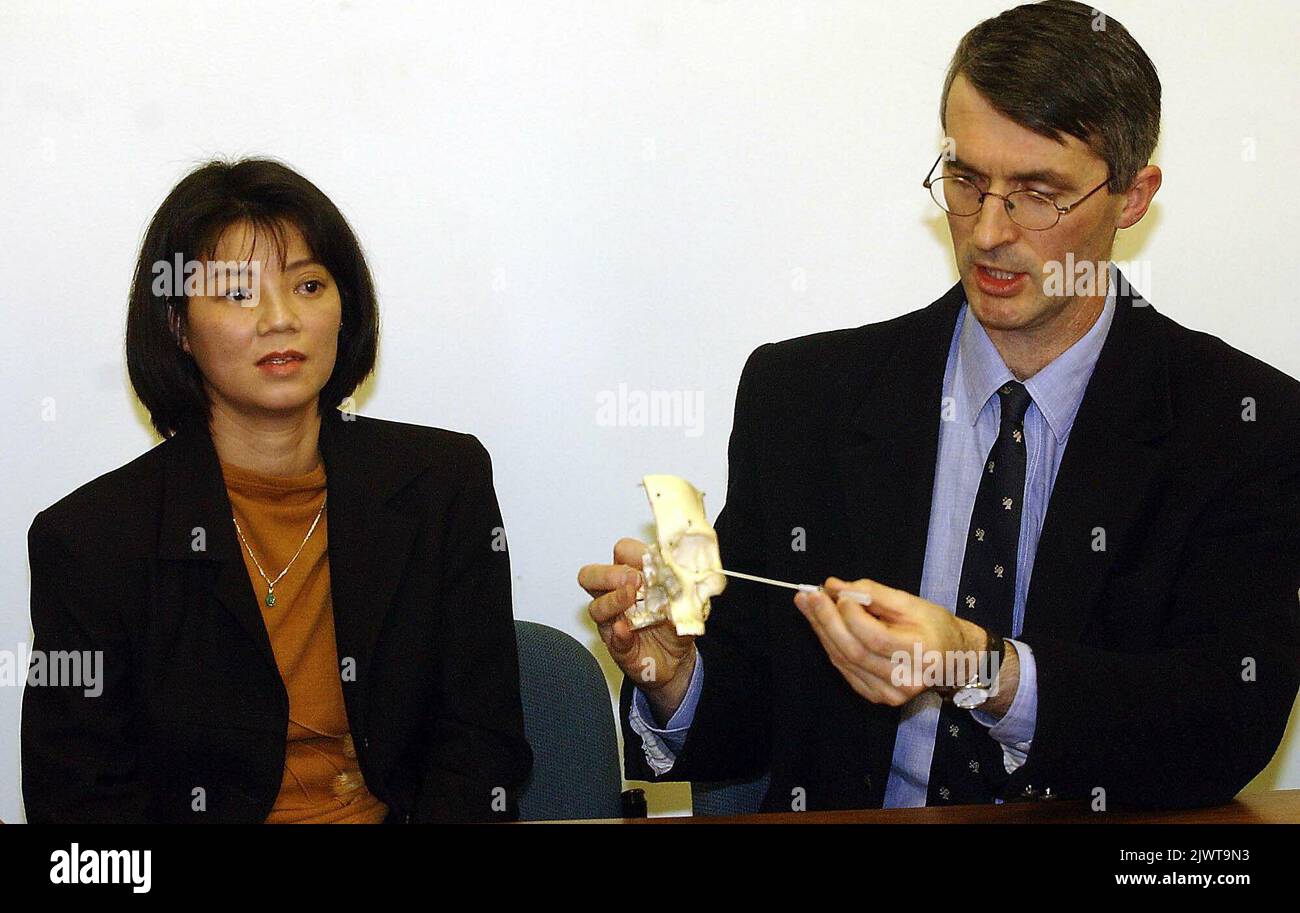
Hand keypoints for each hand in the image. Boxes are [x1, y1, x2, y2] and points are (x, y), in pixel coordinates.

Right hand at [578, 537, 697, 723]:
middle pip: (592, 575)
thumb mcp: (686, 599)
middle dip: (610, 574)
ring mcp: (613, 619)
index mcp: (634, 575)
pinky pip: (610, 636)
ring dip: (613, 600)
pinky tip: (627, 630)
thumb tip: (686, 573)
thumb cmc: (675, 624)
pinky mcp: (616, 644)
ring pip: (596, 606)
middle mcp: (617, 594)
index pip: (622, 551)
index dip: (633, 553)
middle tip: (633, 579)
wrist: (677, 660)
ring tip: (630, 599)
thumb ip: (685, 585)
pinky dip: (619, 633)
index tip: (652, 562)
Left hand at [794, 576, 988, 706]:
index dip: (851, 615)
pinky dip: (831, 646)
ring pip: (845, 661)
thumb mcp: (912, 603)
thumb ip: (873, 594)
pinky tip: (822, 627)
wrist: (953, 660)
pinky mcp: (878, 697)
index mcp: (921, 653)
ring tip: (808, 606)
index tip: (835, 592)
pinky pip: (846, 670)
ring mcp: (891, 693)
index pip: (876, 637)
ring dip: (822, 631)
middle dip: (826, 621)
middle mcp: (906, 680)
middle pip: (854, 651)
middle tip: (808, 596)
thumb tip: (834, 586)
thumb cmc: (935, 626)